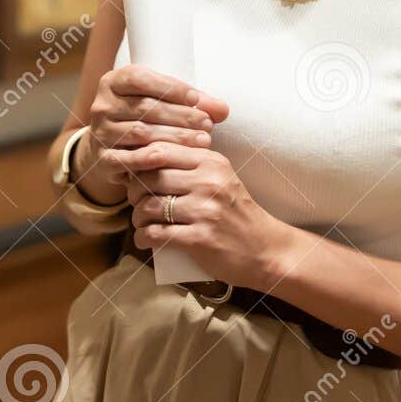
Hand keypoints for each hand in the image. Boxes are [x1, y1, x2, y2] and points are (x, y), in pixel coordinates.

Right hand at [75, 64, 230, 206]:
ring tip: (203, 140)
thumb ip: (192, 103)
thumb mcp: (162, 102)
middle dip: (180, 116)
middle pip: (144, 108)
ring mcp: (100, 132)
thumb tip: (223, 109)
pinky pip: (127, 159)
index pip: (139, 78)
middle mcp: (102, 106)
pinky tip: (172, 158)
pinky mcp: (102, 158)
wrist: (111, 147)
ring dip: (175, 137)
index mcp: (113, 82)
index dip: (169, 87)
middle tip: (207, 123)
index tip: (196, 98)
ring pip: (140, 133)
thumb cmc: (143, 118)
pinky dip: (150, 159)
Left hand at [114, 139, 290, 289]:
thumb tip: (145, 156)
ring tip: (141, 222)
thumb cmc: (236, 213)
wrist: (266, 250)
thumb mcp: (221, 178)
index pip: (160, 151)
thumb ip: (191, 164)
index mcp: (211, 162)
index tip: (134, 176)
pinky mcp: (201, 239)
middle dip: (134, 192)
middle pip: (150, 178)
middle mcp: (208, 182)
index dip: (139, 163)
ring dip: (137, 217)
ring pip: (149, 206)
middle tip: (136, 202)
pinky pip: (156, 234)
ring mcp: (205, 211)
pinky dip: (143, 237)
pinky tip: (143, 239)